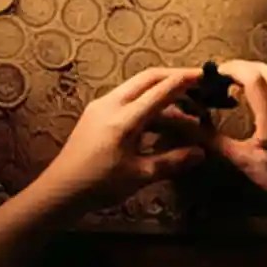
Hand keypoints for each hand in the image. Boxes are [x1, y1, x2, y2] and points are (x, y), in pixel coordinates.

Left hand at [35, 67, 206, 210]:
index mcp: (124, 118)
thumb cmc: (99, 185)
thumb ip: (172, 161)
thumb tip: (201, 153)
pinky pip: (126, 98)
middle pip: (148, 78)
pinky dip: (146, 101)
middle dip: (174, 77)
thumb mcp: (140, 175)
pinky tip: (158, 116)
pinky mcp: (96, 113)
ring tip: (183, 102)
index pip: (161, 90)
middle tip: (197, 82)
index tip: (205, 76)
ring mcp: (101, 106)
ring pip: (136, 87)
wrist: (60, 190)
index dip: (186, 81)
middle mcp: (111, 104)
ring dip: (160, 90)